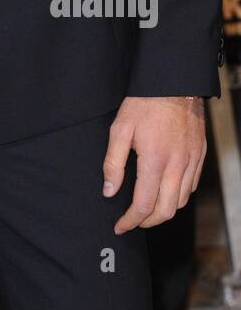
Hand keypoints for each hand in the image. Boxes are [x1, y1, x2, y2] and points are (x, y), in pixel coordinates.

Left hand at [103, 95, 205, 233]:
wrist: (173, 83)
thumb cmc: (144, 104)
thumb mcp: (120, 129)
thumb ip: (113, 164)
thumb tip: (109, 192)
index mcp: (155, 161)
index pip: (144, 205)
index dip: (130, 221)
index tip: (120, 226)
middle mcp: (177, 166)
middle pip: (166, 211)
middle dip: (147, 222)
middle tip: (132, 221)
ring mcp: (191, 162)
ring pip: (181, 201)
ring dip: (164, 211)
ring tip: (147, 209)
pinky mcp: (199, 156)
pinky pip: (191, 186)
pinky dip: (178, 196)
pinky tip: (165, 191)